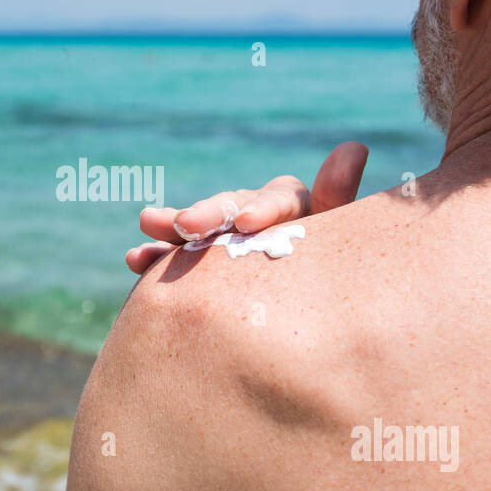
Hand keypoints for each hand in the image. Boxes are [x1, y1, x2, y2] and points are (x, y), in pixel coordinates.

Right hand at [125, 141, 369, 273]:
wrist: (292, 343)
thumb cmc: (327, 289)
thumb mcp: (335, 248)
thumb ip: (336, 203)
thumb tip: (353, 148)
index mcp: (296, 212)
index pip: (281, 198)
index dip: (264, 207)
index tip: (247, 224)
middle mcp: (257, 217)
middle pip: (232, 207)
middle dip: (208, 214)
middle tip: (185, 225)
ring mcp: (224, 240)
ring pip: (197, 228)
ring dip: (171, 225)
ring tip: (147, 226)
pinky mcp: (197, 265)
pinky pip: (174, 256)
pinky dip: (155, 255)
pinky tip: (136, 259)